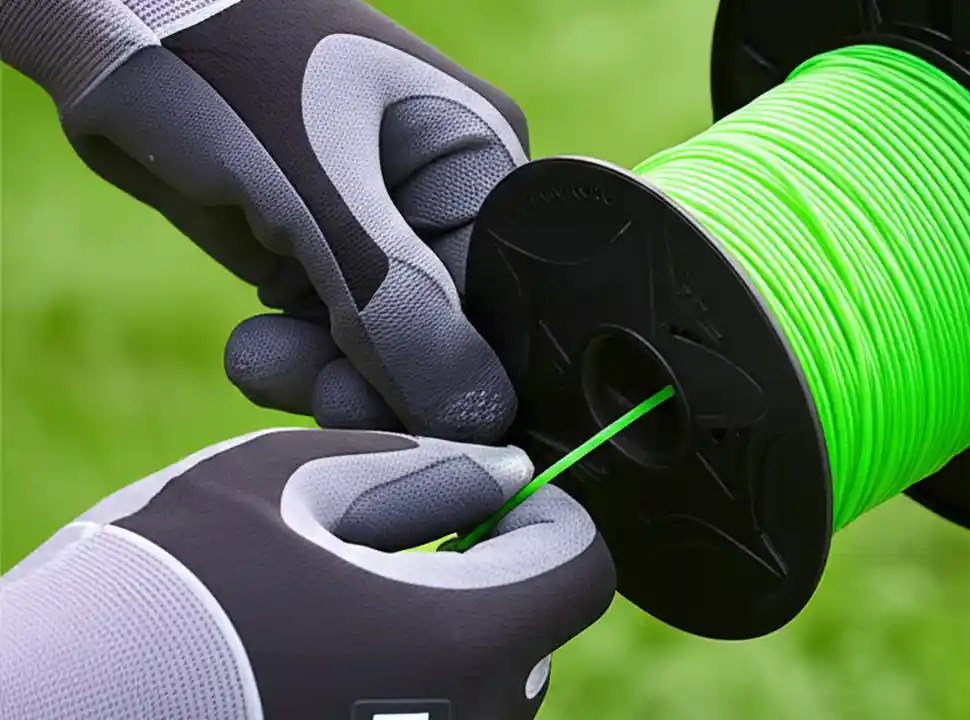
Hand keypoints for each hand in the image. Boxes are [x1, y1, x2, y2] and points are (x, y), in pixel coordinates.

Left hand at [0, 0, 526, 440]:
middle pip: (448, 339)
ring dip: (326, 379)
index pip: (504, 303)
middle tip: (327, 405)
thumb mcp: (321, 194)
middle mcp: (442, 206)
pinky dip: (291, 362)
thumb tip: (482, 419)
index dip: (468, 374)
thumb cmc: (228, 72)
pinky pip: (328, 343)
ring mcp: (378, 236)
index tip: (419, 427)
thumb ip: (400, 310)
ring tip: (263, 363)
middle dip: (387, 384)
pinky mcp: (317, 258)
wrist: (107, 24)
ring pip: (383, 354)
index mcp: (482, 166)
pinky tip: (252, 348)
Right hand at [0, 429, 614, 718]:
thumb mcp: (290, 483)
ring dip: (440, 638)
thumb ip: (420, 471)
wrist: (48, 717)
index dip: (549, 517)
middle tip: (389, 546)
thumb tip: (504, 475)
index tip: (494, 495)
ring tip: (334, 609)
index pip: (582, 568)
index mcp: (461, 637)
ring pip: (482, 693)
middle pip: (532, 636)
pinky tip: (315, 665)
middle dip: (486, 578)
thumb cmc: (166, 586)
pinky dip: (402, 692)